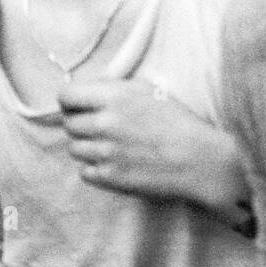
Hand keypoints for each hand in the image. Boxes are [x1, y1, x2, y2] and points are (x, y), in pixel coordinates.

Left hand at [59, 78, 249, 226]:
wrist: (199, 159)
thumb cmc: (178, 122)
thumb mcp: (148, 90)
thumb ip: (114, 89)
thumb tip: (87, 93)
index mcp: (114, 97)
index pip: (66, 95)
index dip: (71, 101)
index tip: (79, 106)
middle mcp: (104, 123)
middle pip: (68, 124)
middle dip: (81, 124)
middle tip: (102, 128)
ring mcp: (105, 152)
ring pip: (74, 149)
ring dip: (88, 147)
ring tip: (113, 147)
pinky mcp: (109, 177)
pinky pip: (85, 171)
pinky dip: (95, 168)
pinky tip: (116, 163)